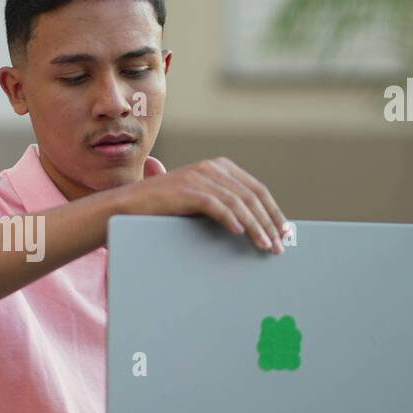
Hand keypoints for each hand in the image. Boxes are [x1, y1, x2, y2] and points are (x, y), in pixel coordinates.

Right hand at [117, 157, 288, 253]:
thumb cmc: (164, 209)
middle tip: (279, 245)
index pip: (257, 189)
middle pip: (252, 196)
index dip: (273, 211)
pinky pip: (217, 206)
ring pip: (239, 203)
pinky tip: (240, 234)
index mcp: (220, 166)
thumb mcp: (198, 202)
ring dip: (255, 227)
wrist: (128, 205)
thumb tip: (253, 226)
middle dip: (269, 222)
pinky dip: (232, 220)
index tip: (284, 232)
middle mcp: (212, 167)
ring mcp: (199, 177)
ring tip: (264, 246)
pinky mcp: (187, 189)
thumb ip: (223, 205)